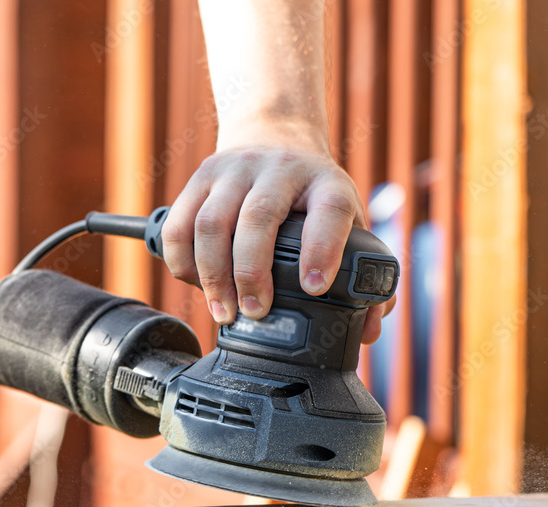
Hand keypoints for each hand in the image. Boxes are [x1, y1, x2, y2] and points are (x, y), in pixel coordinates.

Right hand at [161, 140, 394, 343]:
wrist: (275, 135)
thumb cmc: (312, 192)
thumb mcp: (348, 218)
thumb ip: (364, 274)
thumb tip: (367, 330)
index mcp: (326, 183)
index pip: (330, 211)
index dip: (323, 249)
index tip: (315, 288)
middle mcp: (280, 169)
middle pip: (258, 217)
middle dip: (251, 272)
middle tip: (254, 311)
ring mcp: (235, 170)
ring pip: (211, 222)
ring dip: (213, 274)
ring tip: (223, 311)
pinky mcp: (200, 177)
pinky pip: (180, 224)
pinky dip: (183, 262)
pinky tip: (197, 285)